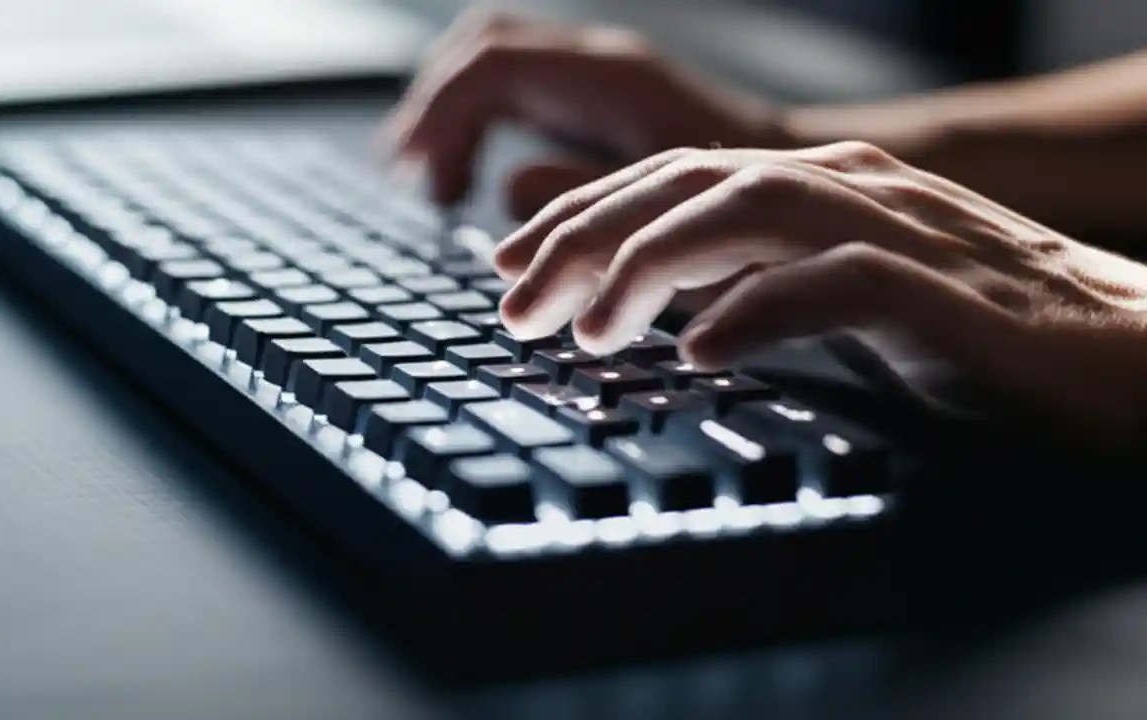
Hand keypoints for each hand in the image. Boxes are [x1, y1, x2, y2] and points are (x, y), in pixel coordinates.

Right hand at [382, 10, 786, 215]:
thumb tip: (505, 187)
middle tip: (411, 174)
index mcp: (610, 80)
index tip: (413, 170)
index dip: (441, 114)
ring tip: (435, 182)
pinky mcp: (597, 99)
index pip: (493, 66)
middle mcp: (599, 64)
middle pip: (483, 48)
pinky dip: (482, 125)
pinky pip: (518, 90)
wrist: (795, 180)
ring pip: (495, 64)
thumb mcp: (663, 213)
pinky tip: (476, 176)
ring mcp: (597, 76)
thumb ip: (582, 199)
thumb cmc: (742, 205)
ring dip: (454, 115)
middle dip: (435, 107)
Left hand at [493, 141, 1146, 443]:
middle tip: (513, 304)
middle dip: (586, 239)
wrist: (1126, 351)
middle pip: (688, 185)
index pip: (672, 182)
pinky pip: (846, 284)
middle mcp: (850, 189)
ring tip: (587, 328)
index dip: (581, 217)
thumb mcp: (841, 299)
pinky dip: (765, 308)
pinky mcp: (951, 296)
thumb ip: (758, 285)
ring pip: (751, 211)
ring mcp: (903, 232)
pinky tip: (701, 349)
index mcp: (819, 187)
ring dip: (654, 263)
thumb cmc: (978, 331)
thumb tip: (662, 308)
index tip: (509, 266)